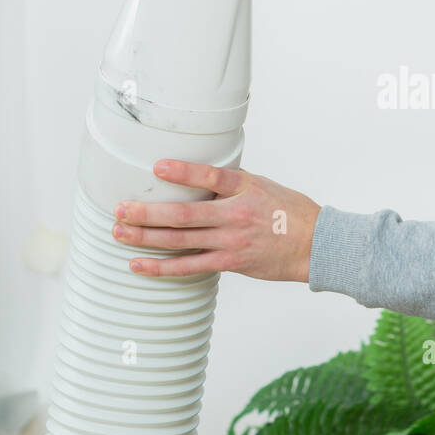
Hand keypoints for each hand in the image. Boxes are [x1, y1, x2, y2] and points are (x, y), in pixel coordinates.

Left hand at [111, 160, 320, 280]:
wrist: (315, 245)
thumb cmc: (289, 212)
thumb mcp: (263, 186)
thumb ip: (231, 183)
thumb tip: (198, 177)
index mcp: (245, 189)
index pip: (210, 177)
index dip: (183, 172)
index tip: (157, 167)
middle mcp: (235, 215)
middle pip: (183, 214)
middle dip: (146, 212)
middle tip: (119, 209)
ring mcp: (231, 242)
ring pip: (180, 240)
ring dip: (145, 237)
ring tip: (119, 232)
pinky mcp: (230, 263)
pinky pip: (190, 267)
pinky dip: (162, 266)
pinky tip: (139, 264)